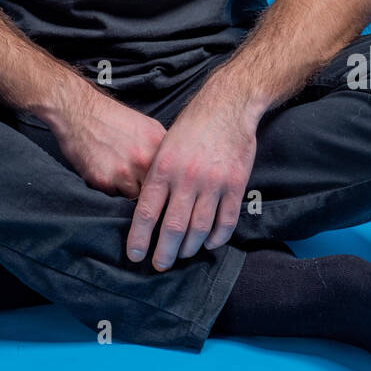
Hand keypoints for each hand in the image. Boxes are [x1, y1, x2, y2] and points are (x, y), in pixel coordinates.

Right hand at [52, 86, 166, 198]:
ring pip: (133, 195)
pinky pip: (112, 194)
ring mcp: (124, 172)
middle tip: (130, 168)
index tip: (156, 178)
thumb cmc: (112, 118)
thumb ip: (161, 147)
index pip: (169, 175)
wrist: (79, 111)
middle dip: (143, 183)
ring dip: (125, 186)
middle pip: (152, 188)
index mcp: (158, 145)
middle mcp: (144, 160)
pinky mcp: (104, 181)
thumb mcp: (147, 126)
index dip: (161, 178)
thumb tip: (172, 167)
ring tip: (115, 166)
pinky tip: (102, 166)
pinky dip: (108, 185)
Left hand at [126, 90, 258, 269]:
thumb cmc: (191, 125)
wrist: (227, 105)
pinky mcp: (236, 185)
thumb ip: (157, 176)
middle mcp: (187, 178)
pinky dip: (217, 237)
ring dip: (189, 248)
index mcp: (164, 167)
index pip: (147, 212)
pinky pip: (226, 221)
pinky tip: (208, 243)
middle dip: (164, 252)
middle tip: (160, 265)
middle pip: (173, 227)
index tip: (134, 255)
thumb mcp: (164, 145)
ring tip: (182, 255)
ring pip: (199, 229)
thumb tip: (146, 208)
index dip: (139, 238)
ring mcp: (214, 183)